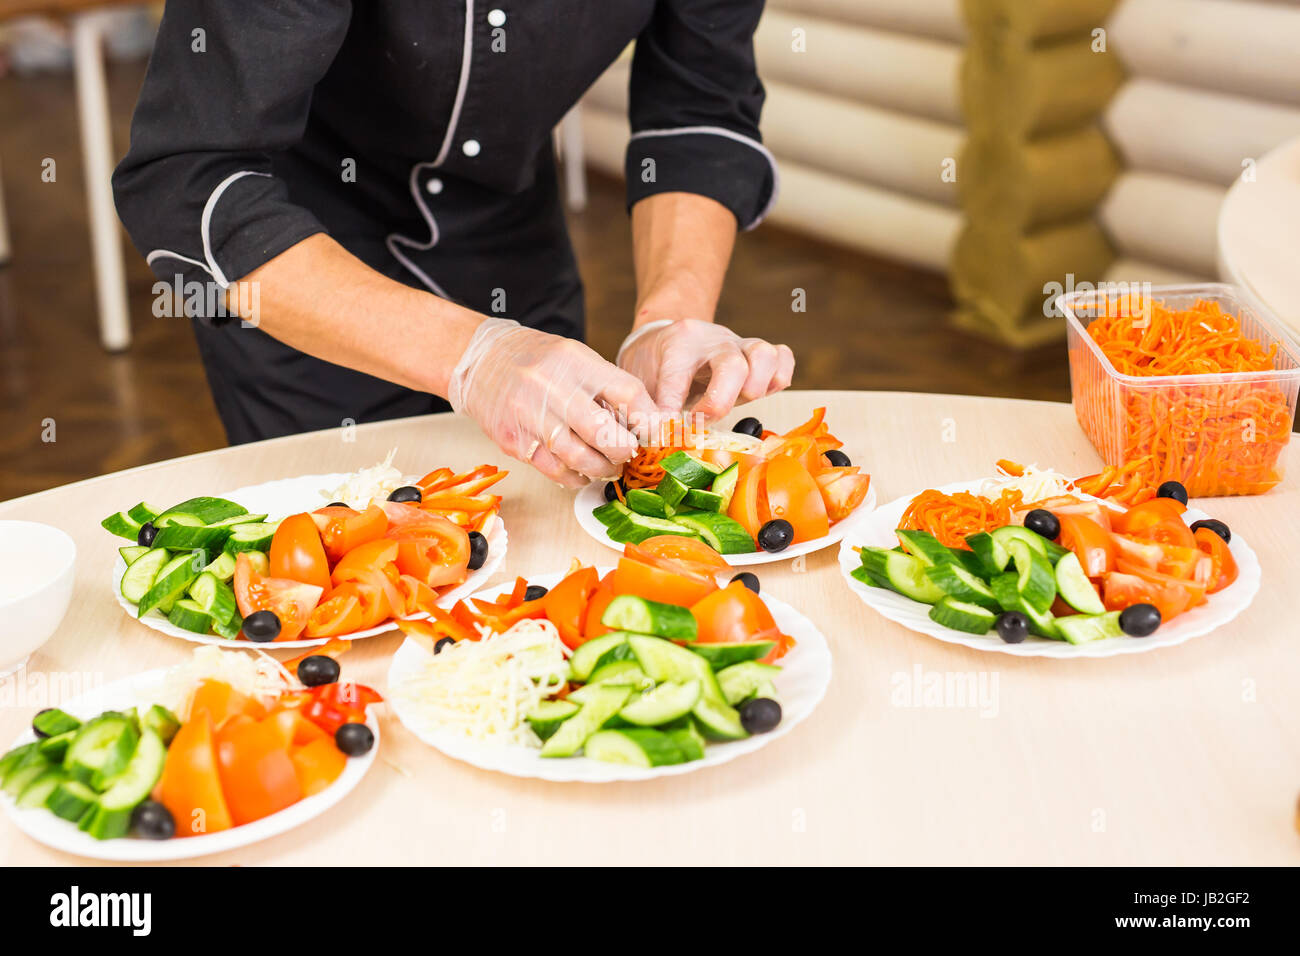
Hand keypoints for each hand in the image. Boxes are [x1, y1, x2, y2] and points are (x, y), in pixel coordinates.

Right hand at [449, 318, 657, 486]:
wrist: (483, 359)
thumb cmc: (539, 361)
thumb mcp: (578, 359)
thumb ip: (608, 388)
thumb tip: (646, 425)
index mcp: (578, 363)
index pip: (628, 393)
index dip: (648, 420)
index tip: (654, 434)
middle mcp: (554, 388)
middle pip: (605, 434)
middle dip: (625, 451)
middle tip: (629, 454)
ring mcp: (531, 416)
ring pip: (581, 458)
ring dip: (602, 469)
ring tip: (609, 467)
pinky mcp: (513, 440)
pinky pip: (554, 470)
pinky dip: (575, 477)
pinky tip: (582, 473)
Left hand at [616, 318, 794, 420]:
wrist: (666, 336)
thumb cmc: (654, 363)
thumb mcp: (640, 381)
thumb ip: (647, 408)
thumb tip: (657, 440)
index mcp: (677, 345)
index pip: (677, 378)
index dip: (671, 410)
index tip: (665, 431)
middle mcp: (713, 341)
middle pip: (732, 365)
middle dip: (720, 403)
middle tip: (703, 420)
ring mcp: (739, 344)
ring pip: (764, 355)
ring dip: (756, 388)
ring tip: (739, 402)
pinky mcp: (758, 353)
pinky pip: (783, 358)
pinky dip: (778, 379)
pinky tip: (758, 394)